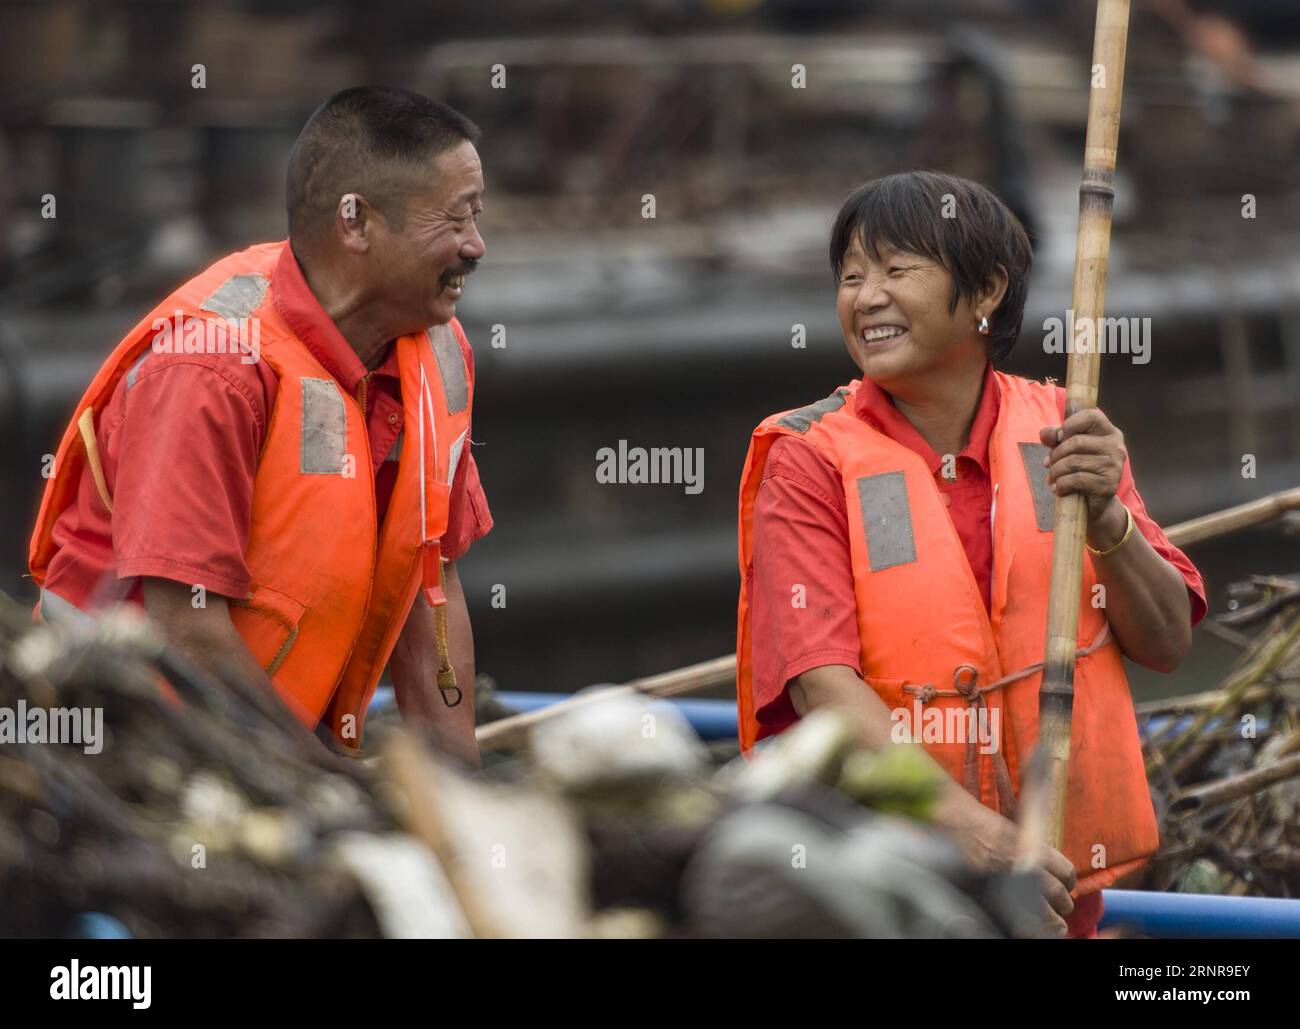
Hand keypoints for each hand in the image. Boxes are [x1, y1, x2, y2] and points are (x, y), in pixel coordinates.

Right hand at [945, 790, 1076, 934]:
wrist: (955, 824)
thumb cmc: (981, 825)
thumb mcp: (1015, 830)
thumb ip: (1033, 848)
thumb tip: (1049, 869)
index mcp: (1036, 848)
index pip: (1066, 872)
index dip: (1068, 883)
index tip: (1065, 887)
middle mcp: (1029, 866)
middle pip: (1059, 895)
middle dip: (1063, 905)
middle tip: (1060, 909)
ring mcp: (1014, 883)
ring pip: (1046, 913)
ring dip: (1052, 921)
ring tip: (1053, 924)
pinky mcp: (997, 896)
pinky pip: (1022, 920)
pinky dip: (1030, 926)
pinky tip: (1030, 928)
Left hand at [1039, 408, 1125, 524]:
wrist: (1095, 504)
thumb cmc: (1080, 471)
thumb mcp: (1067, 450)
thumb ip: (1056, 437)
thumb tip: (1046, 433)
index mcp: (1109, 432)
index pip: (1090, 416)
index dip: (1069, 425)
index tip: (1058, 438)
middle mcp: (1116, 447)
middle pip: (1075, 442)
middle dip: (1055, 455)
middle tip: (1048, 465)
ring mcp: (1114, 466)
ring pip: (1073, 462)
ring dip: (1055, 471)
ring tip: (1052, 478)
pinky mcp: (1108, 485)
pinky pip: (1076, 479)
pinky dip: (1061, 485)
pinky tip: (1058, 489)